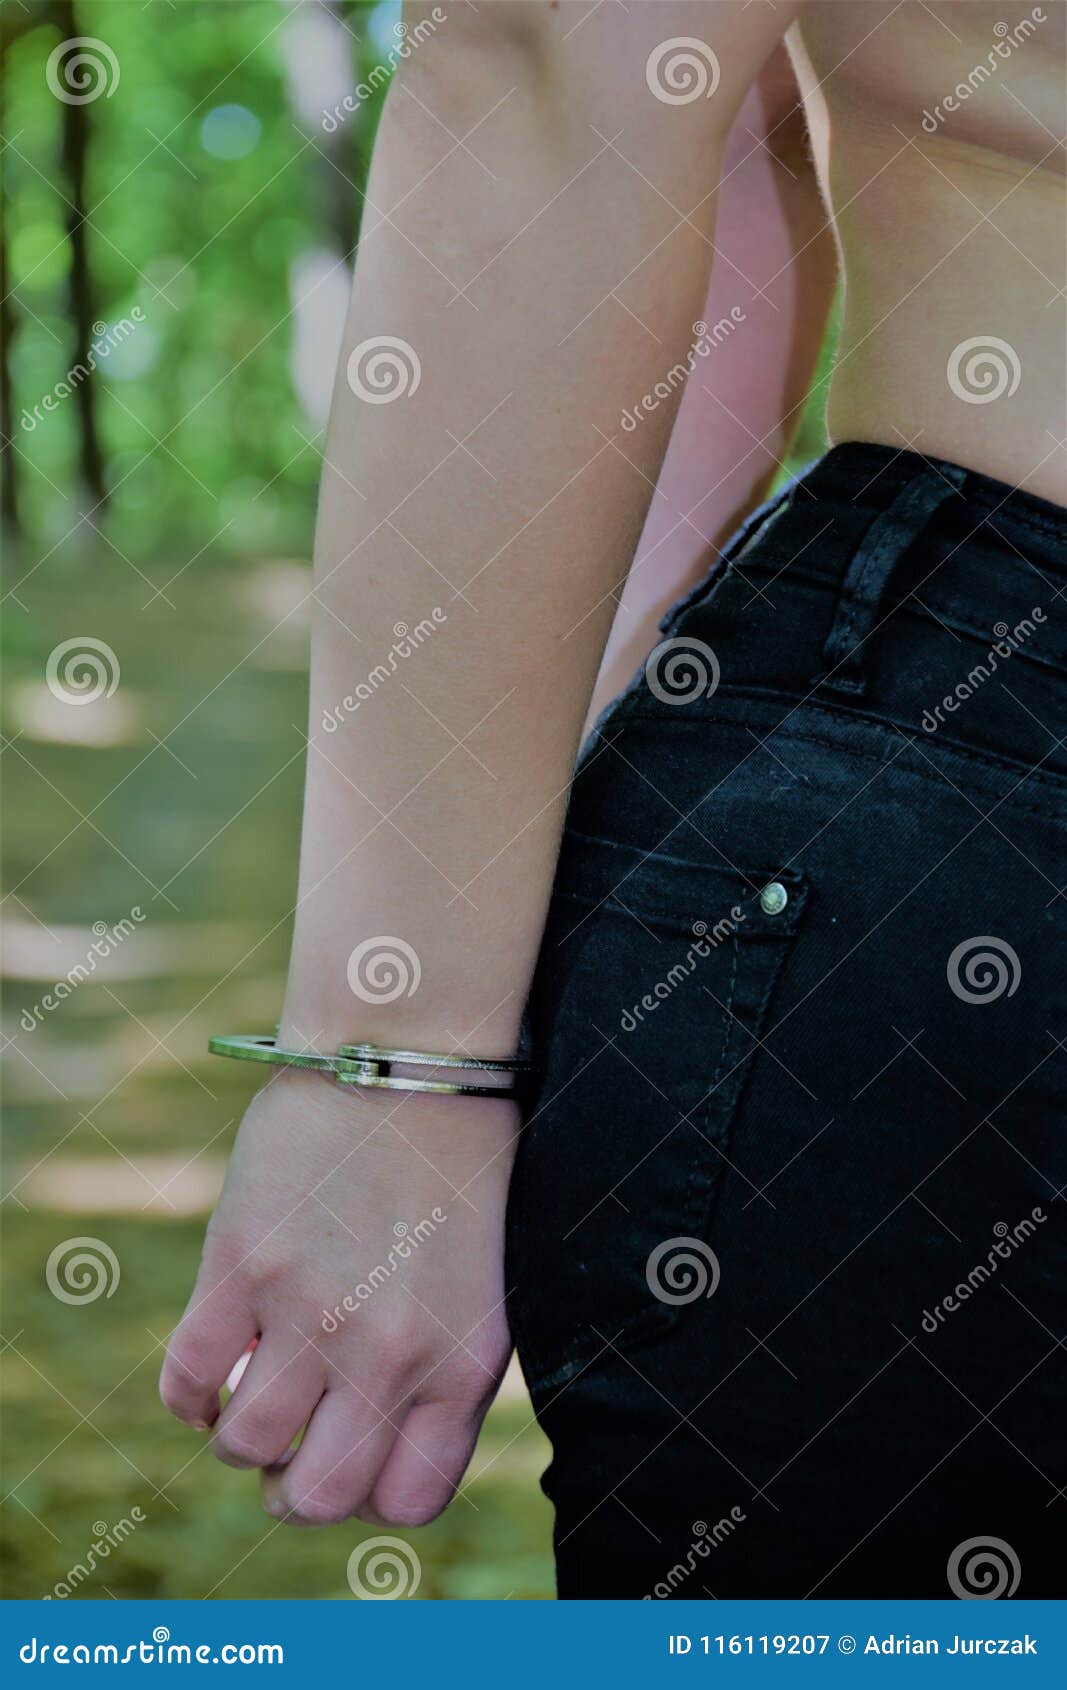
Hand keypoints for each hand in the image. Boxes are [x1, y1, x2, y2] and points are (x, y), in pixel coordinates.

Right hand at [159, 1066, 516, 1525]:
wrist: (408, 1059)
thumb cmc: (456, 1162)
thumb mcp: (485, 1281)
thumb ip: (441, 1364)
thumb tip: (376, 1439)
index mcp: (462, 1363)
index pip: (408, 1502)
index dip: (368, 1494)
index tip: (348, 1460)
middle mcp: (390, 1354)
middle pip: (319, 1496)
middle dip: (293, 1490)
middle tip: (287, 1453)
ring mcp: (312, 1312)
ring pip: (246, 1445)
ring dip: (238, 1434)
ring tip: (250, 1394)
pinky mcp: (243, 1264)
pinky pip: (187, 1377)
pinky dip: (187, 1393)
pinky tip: (209, 1371)